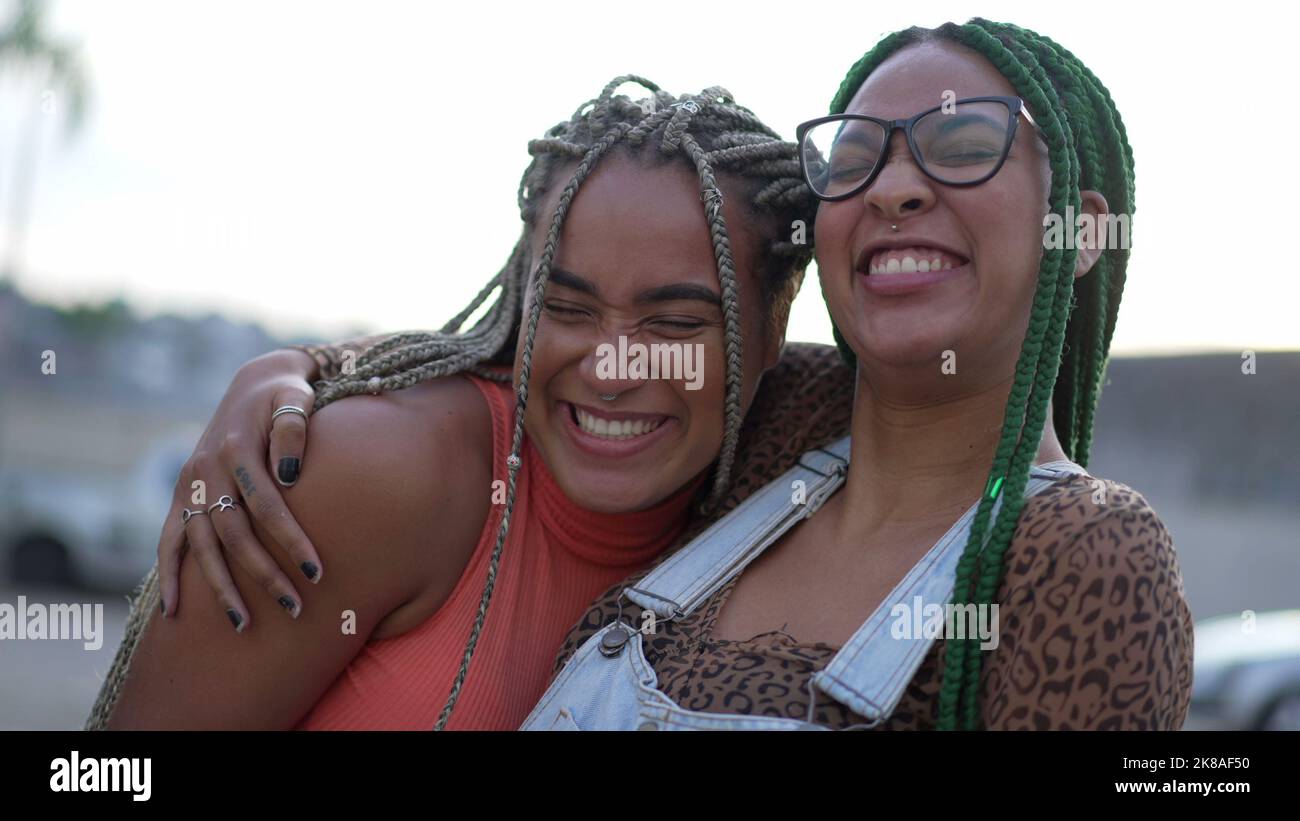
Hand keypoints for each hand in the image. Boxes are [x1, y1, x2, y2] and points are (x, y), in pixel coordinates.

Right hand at [158, 348, 324, 628]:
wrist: (256, 382)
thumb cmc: (287, 396)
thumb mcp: (296, 400)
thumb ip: (294, 431)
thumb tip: (288, 475)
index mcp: (237, 450)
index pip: (267, 507)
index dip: (291, 540)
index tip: (318, 572)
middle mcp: (207, 470)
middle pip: (234, 535)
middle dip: (264, 575)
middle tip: (296, 608)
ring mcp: (191, 484)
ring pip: (201, 546)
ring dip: (220, 587)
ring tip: (243, 625)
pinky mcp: (183, 494)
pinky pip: (171, 541)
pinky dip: (170, 575)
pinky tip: (174, 612)